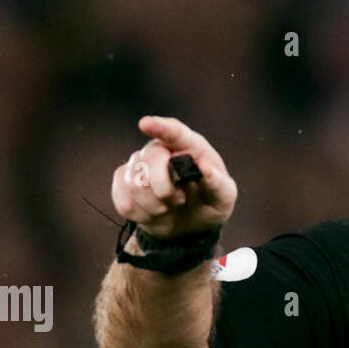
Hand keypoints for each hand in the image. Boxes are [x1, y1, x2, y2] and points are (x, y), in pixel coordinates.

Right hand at [111, 115, 237, 239]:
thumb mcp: (224, 197)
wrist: (192, 223)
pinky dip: (142, 215)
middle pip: (149, 161)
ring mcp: (139, 166)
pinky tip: (154, 213)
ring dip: (155, 206)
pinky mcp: (124, 185)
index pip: (173, 132)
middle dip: (164, 189)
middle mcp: (160, 150)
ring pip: (134, 185)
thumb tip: (205, 169)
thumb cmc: (209, 201)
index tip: (146, 124)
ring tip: (169, 206)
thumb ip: (219, 183)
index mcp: (188, 146)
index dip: (159, 127)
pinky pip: (124, 203)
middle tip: (179, 199)